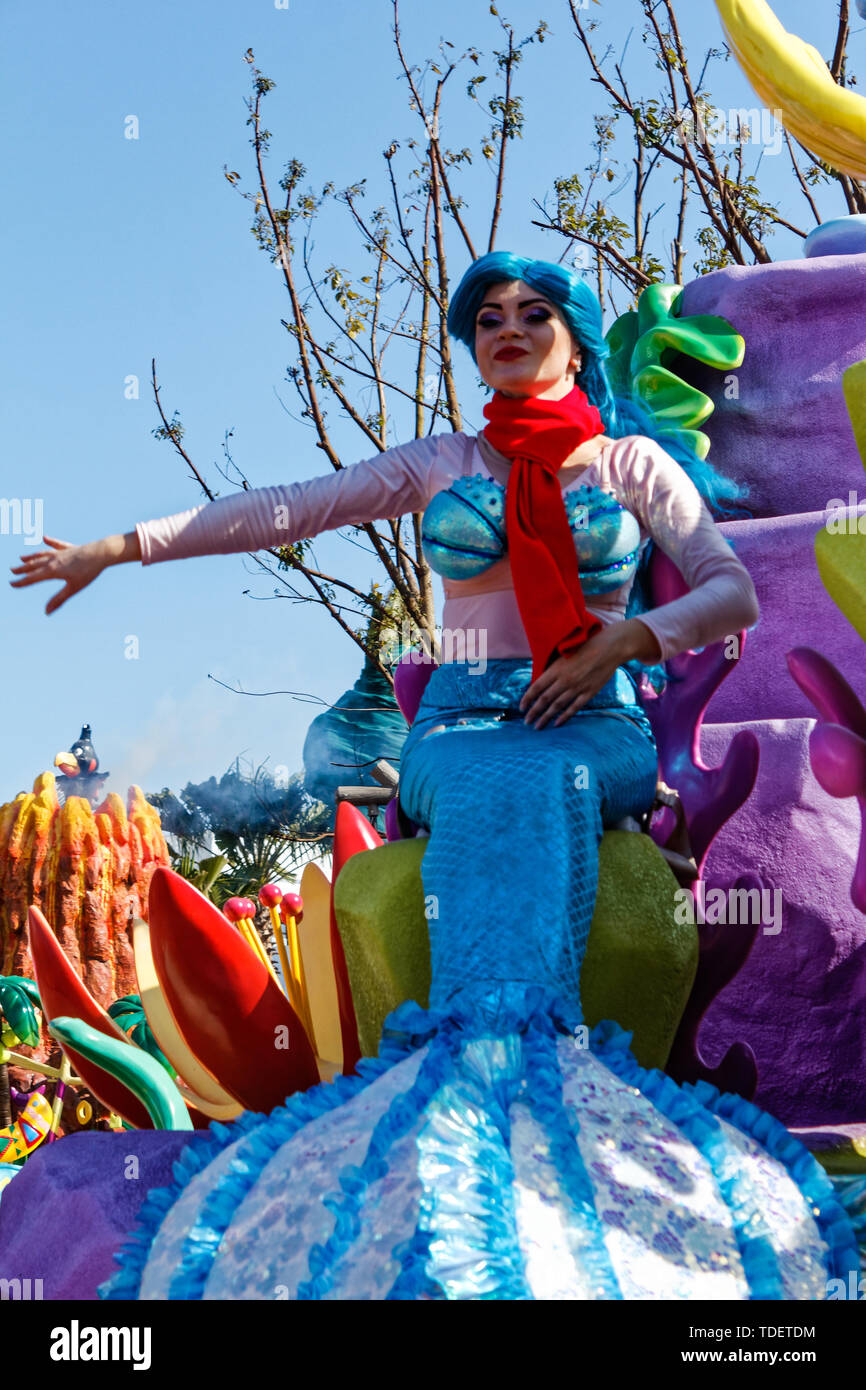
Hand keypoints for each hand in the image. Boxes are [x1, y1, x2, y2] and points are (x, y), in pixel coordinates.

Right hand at [9, 535, 122, 614]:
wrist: (101, 553)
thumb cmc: (88, 572)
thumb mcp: (73, 588)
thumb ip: (59, 599)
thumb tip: (46, 612)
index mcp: (52, 571)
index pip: (33, 578)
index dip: (22, 582)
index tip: (11, 584)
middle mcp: (53, 560)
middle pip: (34, 565)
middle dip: (23, 569)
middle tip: (12, 570)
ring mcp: (61, 552)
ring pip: (42, 555)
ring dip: (31, 557)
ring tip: (22, 558)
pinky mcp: (70, 548)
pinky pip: (57, 544)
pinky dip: (50, 542)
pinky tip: (45, 538)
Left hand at [518, 619, 659, 728]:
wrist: (609, 648)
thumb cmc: (585, 646)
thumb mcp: (564, 654)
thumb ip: (552, 668)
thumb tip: (539, 681)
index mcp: (556, 670)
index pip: (536, 688)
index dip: (527, 699)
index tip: (521, 708)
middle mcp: (564, 680)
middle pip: (544, 700)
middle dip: (534, 712)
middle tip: (527, 721)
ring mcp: (577, 688)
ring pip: (557, 706)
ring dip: (546, 717)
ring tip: (538, 726)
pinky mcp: (589, 693)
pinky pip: (574, 708)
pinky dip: (564, 716)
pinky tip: (557, 723)